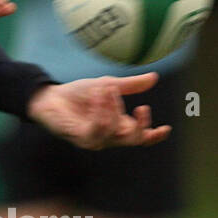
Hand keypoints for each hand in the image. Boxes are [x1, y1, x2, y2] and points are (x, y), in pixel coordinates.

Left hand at [26, 73, 171, 149]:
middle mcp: (109, 136)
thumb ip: (130, 85)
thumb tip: (154, 77)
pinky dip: (100, 111)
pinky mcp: (81, 138)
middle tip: (141, 108)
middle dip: (140, 126)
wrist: (50, 96)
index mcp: (119, 126)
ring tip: (106, 90)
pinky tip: (97, 97)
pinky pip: (96, 128)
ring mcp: (95, 139)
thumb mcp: (108, 85)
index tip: (166, 128)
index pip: (140, 137)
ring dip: (113, 110)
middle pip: (133, 140)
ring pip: (114, 132)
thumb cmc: (78, 94)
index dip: (154, 136)